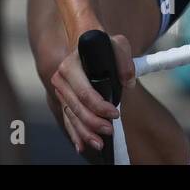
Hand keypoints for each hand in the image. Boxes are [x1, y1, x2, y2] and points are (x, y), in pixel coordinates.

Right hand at [50, 31, 134, 154]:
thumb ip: (124, 59)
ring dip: (84, 132)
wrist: (87, 46)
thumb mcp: (116, 44)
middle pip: (76, 107)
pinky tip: (81, 145)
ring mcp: (61, 91)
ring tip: (99, 143)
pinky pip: (68, 119)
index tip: (114, 113)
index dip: (98, 106)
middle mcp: (61, 79)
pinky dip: (75, 133)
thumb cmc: (102, 46)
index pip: (84, 91)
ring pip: (71, 116)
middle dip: (93, 122)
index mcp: (70, 65)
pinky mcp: (64, 100)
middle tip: (109, 130)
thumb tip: (128, 81)